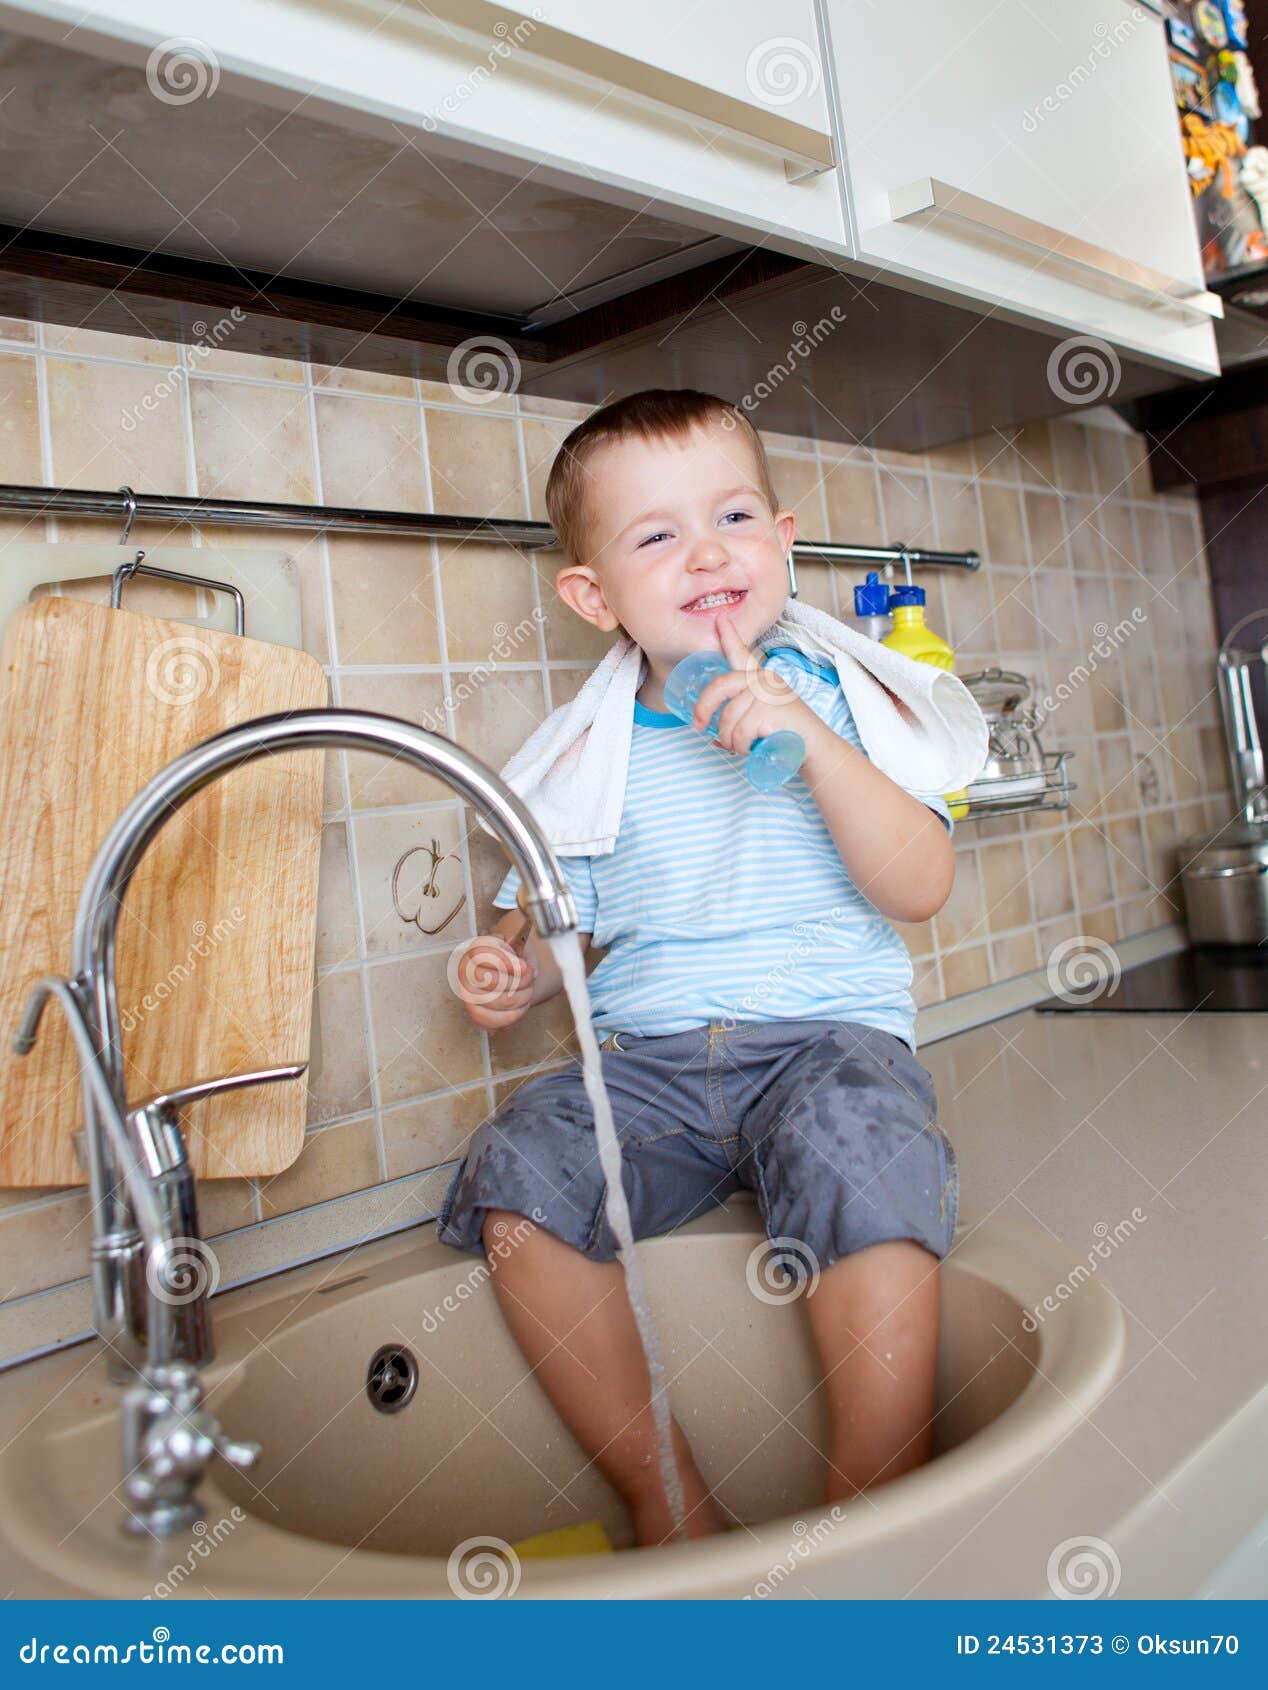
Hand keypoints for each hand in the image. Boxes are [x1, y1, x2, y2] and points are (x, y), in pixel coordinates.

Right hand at [449, 934, 537, 1029]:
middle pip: (490, 980)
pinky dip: (513, 1015)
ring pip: (497, 1002)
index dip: (505, 961)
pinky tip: (520, 1006)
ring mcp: (468, 995)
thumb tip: (512, 943)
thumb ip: (516, 944)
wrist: (514, 975)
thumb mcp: (517, 945)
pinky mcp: (476, 1014)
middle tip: (530, 978)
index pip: (481, 954)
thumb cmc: (514, 959)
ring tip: (528, 992)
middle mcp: (465, 973)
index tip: (524, 966)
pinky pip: (494, 1021)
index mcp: (473, 951)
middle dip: (518, 982)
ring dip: (521, 998)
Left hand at [690, 609, 822, 758]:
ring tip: (743, 747)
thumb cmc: (790, 735)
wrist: (816, 748)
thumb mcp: (761, 721)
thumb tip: (715, 738)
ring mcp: (766, 692)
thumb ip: (739, 721)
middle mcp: (764, 680)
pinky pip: (739, 734)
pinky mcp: (767, 710)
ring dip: (730, 740)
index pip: (742, 654)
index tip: (720, 619)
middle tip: (699, 725)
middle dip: (704, 709)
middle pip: (720, 687)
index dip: (728, 636)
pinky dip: (741, 748)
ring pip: (727, 719)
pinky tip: (754, 748)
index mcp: (762, 679)